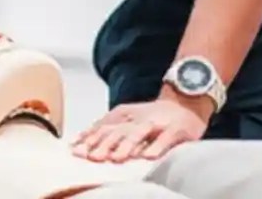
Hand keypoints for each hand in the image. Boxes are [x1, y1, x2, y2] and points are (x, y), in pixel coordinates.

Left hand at [70, 98, 208, 162]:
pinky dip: (156, 147)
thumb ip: (106, 130)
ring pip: (139, 134)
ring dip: (126, 146)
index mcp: (124, 116)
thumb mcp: (126, 119)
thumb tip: (78, 143)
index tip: (76, 151)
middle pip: (118, 131)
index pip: (103, 127)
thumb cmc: (152, 117)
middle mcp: (138, 119)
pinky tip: (148, 157)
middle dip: (104, 145)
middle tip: (92, 158)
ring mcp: (156, 123)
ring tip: (116, 159)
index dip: (89, 139)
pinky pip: (165, 140)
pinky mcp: (175, 130)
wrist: (185, 102)